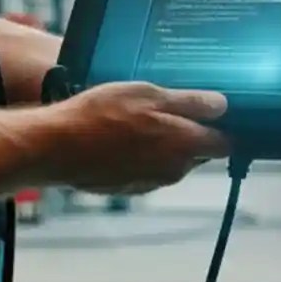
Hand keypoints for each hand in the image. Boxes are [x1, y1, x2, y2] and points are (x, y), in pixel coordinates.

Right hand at [44, 82, 228, 194]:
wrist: (55, 147)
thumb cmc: (102, 116)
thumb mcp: (149, 94)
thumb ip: (190, 103)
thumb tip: (223, 105)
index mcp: (186, 146)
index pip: (225, 143)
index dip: (225, 127)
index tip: (217, 113)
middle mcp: (174, 170)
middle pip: (197, 151)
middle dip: (190, 132)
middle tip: (168, 107)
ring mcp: (151, 182)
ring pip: (170, 160)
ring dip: (163, 143)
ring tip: (138, 118)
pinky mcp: (129, 187)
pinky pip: (147, 168)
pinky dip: (141, 155)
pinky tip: (121, 137)